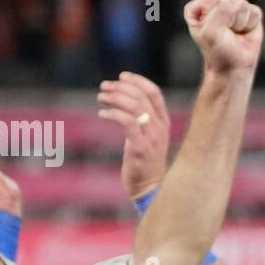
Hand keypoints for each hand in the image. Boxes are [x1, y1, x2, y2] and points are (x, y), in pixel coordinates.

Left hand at [97, 72, 170, 199]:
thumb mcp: (149, 139)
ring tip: (101, 98)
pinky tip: (102, 114)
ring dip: (115, 98)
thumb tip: (125, 102)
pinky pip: (127, 122)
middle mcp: (160, 127)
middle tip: (104, 87)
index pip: (155, 93)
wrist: (150, 189)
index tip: (122, 76)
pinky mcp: (140, 147)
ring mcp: (151, 137)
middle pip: (141, 97)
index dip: (138, 81)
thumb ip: (142, 121)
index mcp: (164, 122)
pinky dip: (113, 114)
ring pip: (134, 106)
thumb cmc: (145, 164)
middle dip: (120, 88)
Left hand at [184, 0, 263, 75]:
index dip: (214, 18)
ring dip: (240, 23)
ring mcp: (232, 7)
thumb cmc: (218, 52)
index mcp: (198, 8)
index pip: (210, 1)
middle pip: (227, 1)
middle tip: (226, 35)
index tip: (213, 33)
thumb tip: (240, 1)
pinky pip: (254, 12)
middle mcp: (215, 4)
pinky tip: (244, 33)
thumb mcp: (211, 32)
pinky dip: (251, 25)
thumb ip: (222, 10)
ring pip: (242, 5)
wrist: (234, 68)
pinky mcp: (248, 13)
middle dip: (229, 20)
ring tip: (235, 34)